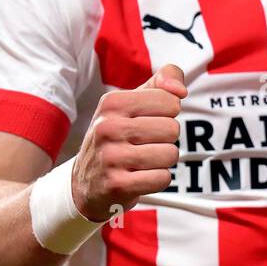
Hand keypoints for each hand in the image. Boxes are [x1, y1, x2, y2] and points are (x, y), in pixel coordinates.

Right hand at [71, 65, 186, 221]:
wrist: (86, 181)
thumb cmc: (119, 134)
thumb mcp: (134, 101)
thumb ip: (164, 80)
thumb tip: (181, 91)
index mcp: (112, 102)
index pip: (171, 102)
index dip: (167, 114)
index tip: (149, 122)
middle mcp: (107, 127)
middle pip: (172, 129)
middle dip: (166, 139)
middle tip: (145, 144)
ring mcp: (110, 157)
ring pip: (170, 154)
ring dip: (163, 160)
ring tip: (143, 161)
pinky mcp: (117, 185)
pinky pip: (163, 178)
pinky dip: (158, 179)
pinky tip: (140, 177)